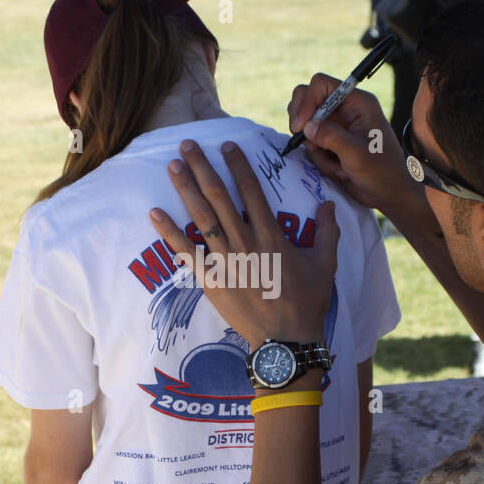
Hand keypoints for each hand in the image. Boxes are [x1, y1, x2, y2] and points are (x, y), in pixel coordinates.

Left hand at [149, 140, 338, 350]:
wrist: (285, 339)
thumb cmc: (307, 302)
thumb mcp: (326, 264)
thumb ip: (328, 232)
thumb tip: (329, 206)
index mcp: (272, 234)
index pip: (251, 189)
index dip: (238, 164)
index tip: (226, 145)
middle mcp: (245, 241)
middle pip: (219, 196)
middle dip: (202, 167)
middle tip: (187, 143)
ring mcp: (225, 260)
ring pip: (201, 217)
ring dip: (185, 189)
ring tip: (172, 165)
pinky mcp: (210, 280)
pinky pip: (185, 252)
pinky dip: (169, 232)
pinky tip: (154, 213)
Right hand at [286, 73, 418, 215]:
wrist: (388, 194)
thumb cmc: (382, 172)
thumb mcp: (358, 155)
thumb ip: (332, 138)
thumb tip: (307, 127)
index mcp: (357, 102)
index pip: (321, 85)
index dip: (307, 101)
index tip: (300, 126)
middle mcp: (344, 109)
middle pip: (307, 98)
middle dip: (302, 122)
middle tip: (310, 144)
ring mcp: (335, 125)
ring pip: (305, 125)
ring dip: (315, 149)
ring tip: (337, 166)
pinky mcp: (329, 141)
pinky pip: (310, 144)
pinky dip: (319, 160)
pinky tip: (339, 171)